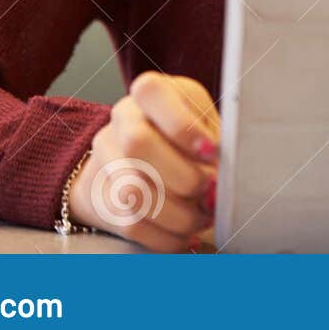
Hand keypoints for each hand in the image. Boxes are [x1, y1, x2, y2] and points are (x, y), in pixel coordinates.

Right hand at [68, 72, 219, 251]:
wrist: (140, 155)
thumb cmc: (188, 134)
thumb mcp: (206, 121)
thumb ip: (217, 140)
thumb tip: (226, 176)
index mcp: (150, 92)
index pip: (152, 93)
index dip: (183, 126)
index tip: (212, 150)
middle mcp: (121, 119)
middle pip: (137, 145)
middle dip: (183, 176)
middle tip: (212, 191)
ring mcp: (106, 157)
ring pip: (132, 192)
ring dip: (178, 214)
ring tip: (204, 216)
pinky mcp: (102, 197)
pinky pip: (131, 225)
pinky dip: (166, 236)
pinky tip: (187, 233)